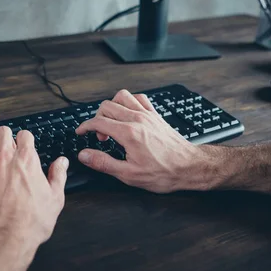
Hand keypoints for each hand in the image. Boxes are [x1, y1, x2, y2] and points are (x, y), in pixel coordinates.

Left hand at [0, 127, 67, 246]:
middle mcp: (5, 159)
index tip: (25, 146)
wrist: (3, 238)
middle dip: (5, 136)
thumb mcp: (55, 200)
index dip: (25, 139)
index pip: (25, 135)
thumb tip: (62, 163)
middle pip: (2, 132)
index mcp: (27, 161)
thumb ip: (58, 176)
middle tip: (6, 146)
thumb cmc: (28, 223)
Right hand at [75, 90, 211, 193]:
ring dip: (112, 107)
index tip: (81, 132)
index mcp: (129, 133)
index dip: (85, 127)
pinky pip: (139, 98)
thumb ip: (103, 163)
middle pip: (107, 106)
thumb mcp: (129, 174)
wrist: (189, 167)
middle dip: (97, 119)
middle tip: (100, 136)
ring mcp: (148, 115)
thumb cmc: (164, 172)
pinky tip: (127, 115)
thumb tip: (84, 155)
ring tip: (111, 122)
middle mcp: (138, 119)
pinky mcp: (156, 115)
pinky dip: (129, 102)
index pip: (98, 122)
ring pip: (122, 96)